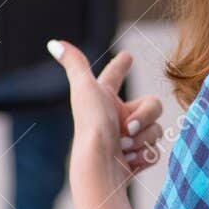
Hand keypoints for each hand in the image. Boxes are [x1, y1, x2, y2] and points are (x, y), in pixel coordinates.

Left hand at [47, 40, 163, 186]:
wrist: (100, 166)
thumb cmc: (91, 125)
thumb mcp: (84, 88)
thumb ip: (75, 63)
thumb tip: (53, 42)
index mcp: (105, 99)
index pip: (114, 75)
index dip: (120, 66)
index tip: (127, 57)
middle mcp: (116, 117)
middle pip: (153, 105)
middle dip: (145, 116)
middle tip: (127, 128)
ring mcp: (128, 139)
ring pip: (156, 129)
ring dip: (142, 138)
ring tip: (122, 147)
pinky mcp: (137, 159)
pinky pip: (155, 151)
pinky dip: (144, 156)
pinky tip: (128, 161)